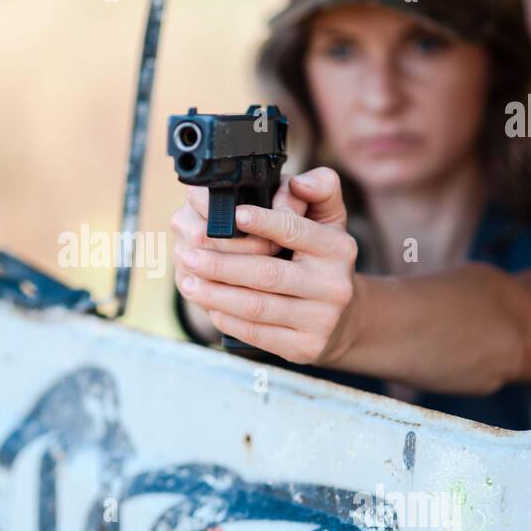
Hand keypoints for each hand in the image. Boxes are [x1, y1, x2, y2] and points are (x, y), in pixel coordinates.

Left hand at [173, 168, 359, 365]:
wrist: (342, 319)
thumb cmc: (321, 260)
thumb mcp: (329, 220)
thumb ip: (320, 189)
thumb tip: (299, 182)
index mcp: (338, 248)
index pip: (294, 231)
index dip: (262, 222)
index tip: (232, 213)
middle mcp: (334, 285)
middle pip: (266, 273)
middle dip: (221, 264)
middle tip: (187, 255)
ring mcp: (320, 320)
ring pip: (255, 307)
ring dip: (214, 294)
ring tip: (188, 280)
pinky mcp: (304, 348)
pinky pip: (256, 333)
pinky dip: (226, 319)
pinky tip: (208, 305)